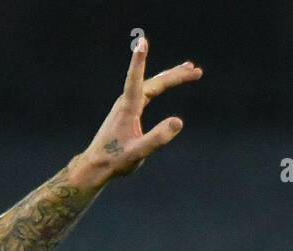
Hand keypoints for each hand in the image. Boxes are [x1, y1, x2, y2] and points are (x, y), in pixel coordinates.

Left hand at [73, 36, 202, 186]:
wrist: (96, 166)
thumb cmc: (115, 161)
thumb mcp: (139, 153)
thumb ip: (157, 138)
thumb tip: (178, 121)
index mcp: (128, 109)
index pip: (135, 80)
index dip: (139, 61)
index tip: (142, 42)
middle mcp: (126, 103)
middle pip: (154, 82)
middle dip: (175, 75)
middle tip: (197, 71)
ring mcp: (126, 106)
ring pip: (152, 86)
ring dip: (170, 77)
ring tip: (190, 69)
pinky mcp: (127, 112)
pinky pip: (148, 92)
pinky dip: (160, 86)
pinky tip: (165, 85)